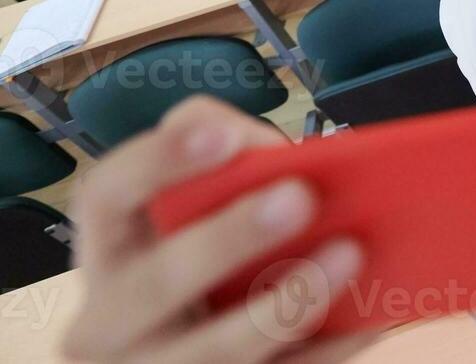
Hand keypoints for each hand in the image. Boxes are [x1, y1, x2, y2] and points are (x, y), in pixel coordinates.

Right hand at [62, 96, 372, 363]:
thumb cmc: (208, 256)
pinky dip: (326, 347)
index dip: (158, 160)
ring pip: (214, 351)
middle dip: (230, 238)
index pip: (105, 195)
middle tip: (300, 196)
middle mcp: (110, 320)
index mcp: (109, 248)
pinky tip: (369, 315)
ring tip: (350, 253)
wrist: (185, 351)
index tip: (221, 133)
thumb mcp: (199, 210)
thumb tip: (283, 156)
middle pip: (157, 282)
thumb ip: (232, 166)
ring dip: (287, 302)